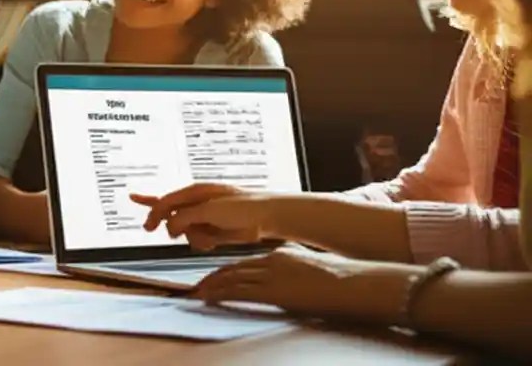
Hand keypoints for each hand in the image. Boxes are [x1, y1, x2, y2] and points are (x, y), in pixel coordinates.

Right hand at [130, 183, 271, 249]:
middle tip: (152, 230)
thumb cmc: (240, 207)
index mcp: (195, 192)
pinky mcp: (215, 229)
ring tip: (208, 240)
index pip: (166, 201)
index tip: (147, 227)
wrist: (267, 217)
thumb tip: (169, 227)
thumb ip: (184, 217)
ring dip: (193, 237)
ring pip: (187, 231)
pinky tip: (213, 243)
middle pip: (173, 216)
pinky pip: (199, 239)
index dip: (153, 212)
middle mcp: (198, 203)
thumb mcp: (208, 210)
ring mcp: (207, 217)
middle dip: (171, 226)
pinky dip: (203, 242)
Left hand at [194, 245, 413, 323]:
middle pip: (234, 269)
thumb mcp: (314, 268)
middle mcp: (272, 262)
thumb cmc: (343, 280)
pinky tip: (207, 298)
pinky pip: (239, 292)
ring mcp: (272, 276)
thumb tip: (290, 278)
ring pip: (232, 278)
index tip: (215, 277)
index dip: (228, 271)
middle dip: (214, 278)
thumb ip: (297, 270)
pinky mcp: (274, 291)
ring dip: (211, 287)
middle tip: (198, 287)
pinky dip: (219, 294)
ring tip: (196, 294)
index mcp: (282, 255)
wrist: (356, 283)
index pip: (246, 263)